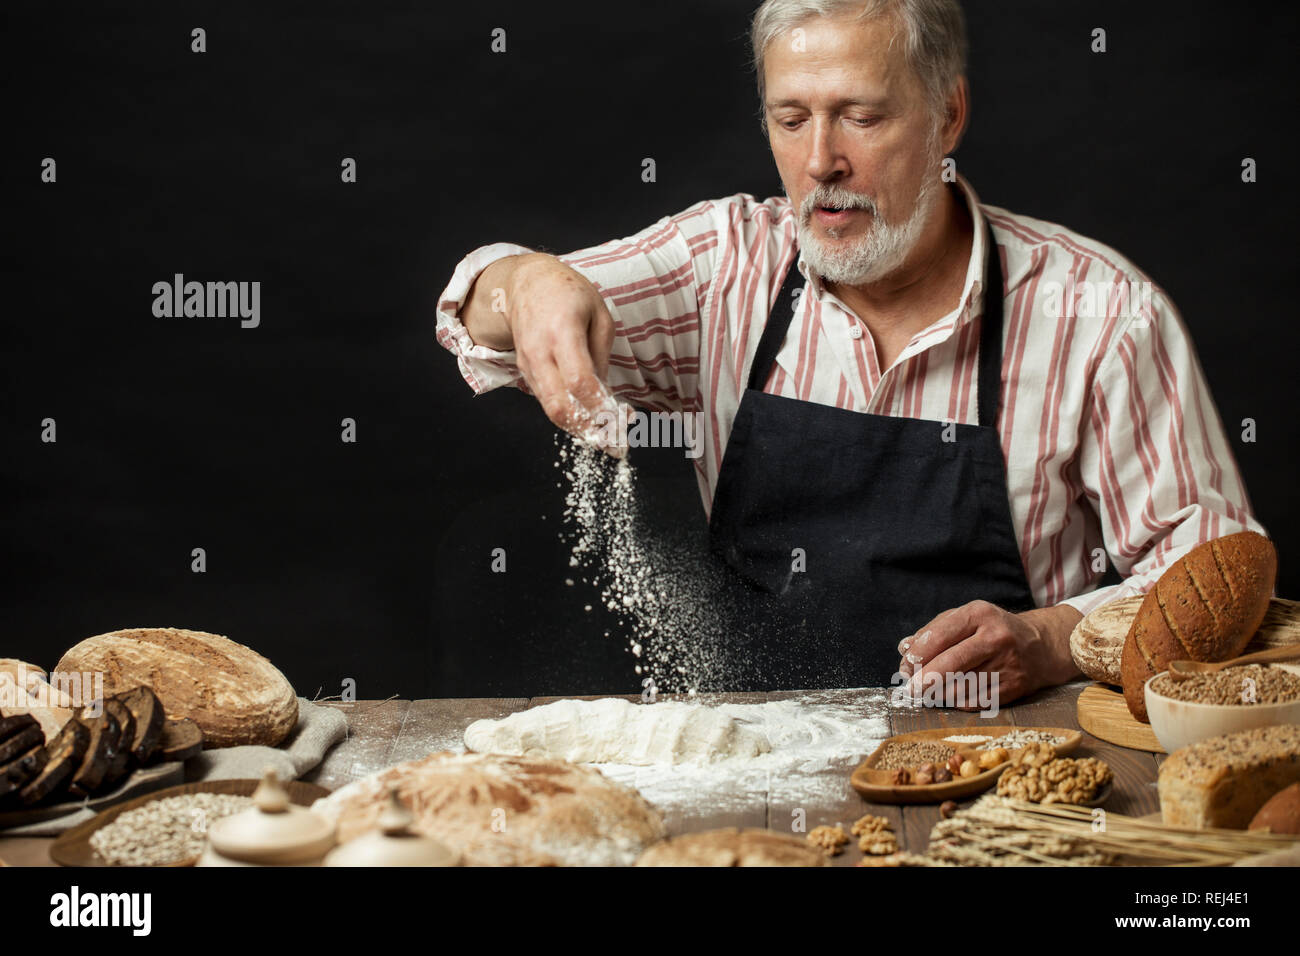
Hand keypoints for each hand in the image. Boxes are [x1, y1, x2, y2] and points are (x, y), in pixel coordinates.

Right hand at [505, 254, 626, 448]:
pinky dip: (569, 416)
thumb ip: (601, 356)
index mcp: (561, 331)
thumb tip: (606, 396)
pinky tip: (591, 419)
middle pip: (558, 406)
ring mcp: (528, 365)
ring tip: (608, 438)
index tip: (621, 420)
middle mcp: (539, 352)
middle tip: (614, 444)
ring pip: (551, 410)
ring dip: (580, 429)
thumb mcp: (598, 314)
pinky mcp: (526, 373)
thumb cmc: (568, 293)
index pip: (579, 381)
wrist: (525, 283)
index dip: (600, 407)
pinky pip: (547, 401)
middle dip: (588, 430)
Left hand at [895, 601, 1082, 707]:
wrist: (1040, 647)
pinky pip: (974, 701)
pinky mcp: (1013, 687)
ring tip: (931, 690)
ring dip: (939, 692)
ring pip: (960, 686)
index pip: (941, 635)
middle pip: (951, 663)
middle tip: (911, 688)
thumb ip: (934, 631)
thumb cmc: (993, 631)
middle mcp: (995, 638)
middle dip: (925, 679)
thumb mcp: (966, 618)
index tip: (905, 667)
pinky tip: (952, 695)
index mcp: (979, 615)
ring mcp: (1007, 664)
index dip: (918, 654)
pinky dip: (956, 701)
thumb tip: (905, 649)